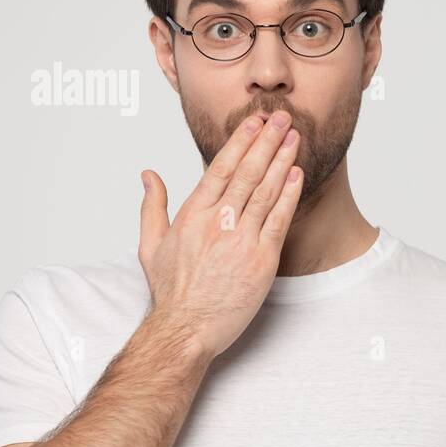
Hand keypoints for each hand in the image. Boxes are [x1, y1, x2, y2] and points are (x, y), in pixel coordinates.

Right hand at [138, 109, 302, 360]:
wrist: (187, 329)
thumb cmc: (171, 291)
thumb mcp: (150, 245)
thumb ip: (152, 205)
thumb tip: (148, 174)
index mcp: (192, 215)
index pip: (220, 168)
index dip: (240, 142)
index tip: (253, 122)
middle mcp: (217, 223)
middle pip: (247, 172)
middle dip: (266, 141)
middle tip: (281, 117)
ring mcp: (240, 240)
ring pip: (265, 191)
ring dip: (282, 161)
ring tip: (294, 137)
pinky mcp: (261, 260)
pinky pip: (278, 220)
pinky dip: (288, 195)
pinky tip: (297, 174)